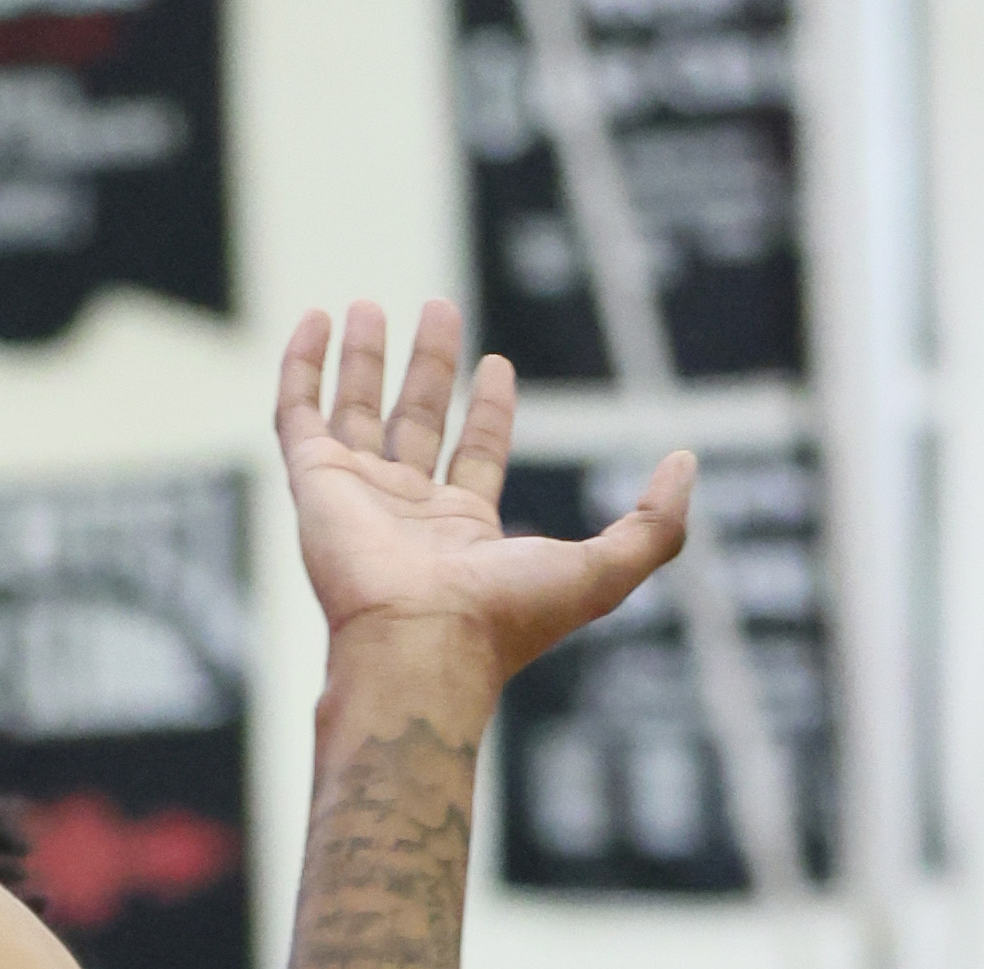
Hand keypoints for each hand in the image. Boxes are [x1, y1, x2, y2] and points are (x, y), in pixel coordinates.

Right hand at [279, 302, 692, 687]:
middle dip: (429, 366)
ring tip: (367, 305)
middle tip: (439, 308)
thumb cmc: (505, 619)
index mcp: (465, 533)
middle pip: (419, 422)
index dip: (491, 410)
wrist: (421, 648)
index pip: (477, 455)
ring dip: (363, 360)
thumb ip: (655, 523)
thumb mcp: (606, 569)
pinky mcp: (314, 485)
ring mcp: (357, 497)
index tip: (499, 363)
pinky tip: (317, 320)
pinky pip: (297, 414)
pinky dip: (303, 367)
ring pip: (356, 413)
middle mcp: (408, 513)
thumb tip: (685, 462)